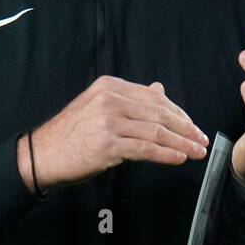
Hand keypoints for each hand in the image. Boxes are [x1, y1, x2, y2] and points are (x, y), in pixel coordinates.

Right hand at [20, 76, 208, 191]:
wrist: (43, 155)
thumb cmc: (72, 133)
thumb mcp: (99, 106)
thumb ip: (130, 98)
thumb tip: (159, 89)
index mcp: (110, 86)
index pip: (155, 97)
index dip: (178, 113)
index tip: (192, 126)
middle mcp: (111, 99)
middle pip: (159, 113)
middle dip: (185, 128)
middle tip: (202, 139)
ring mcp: (109, 121)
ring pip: (156, 131)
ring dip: (182, 143)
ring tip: (197, 151)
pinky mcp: (108, 144)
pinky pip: (145, 149)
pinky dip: (167, 154)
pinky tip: (179, 159)